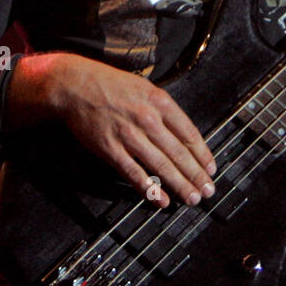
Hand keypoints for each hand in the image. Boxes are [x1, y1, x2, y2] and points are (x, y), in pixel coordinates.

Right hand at [7, 53, 215, 207]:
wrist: (75, 85)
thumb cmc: (111, 86)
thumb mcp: (145, 89)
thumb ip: (165, 110)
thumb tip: (184, 134)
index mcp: (160, 102)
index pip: (189, 133)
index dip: (202, 154)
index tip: (210, 169)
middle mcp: (148, 119)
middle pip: (179, 152)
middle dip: (196, 175)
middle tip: (207, 190)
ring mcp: (129, 135)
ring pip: (161, 165)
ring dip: (179, 185)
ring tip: (191, 198)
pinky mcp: (110, 149)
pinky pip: (134, 173)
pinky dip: (149, 189)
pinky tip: (161, 200)